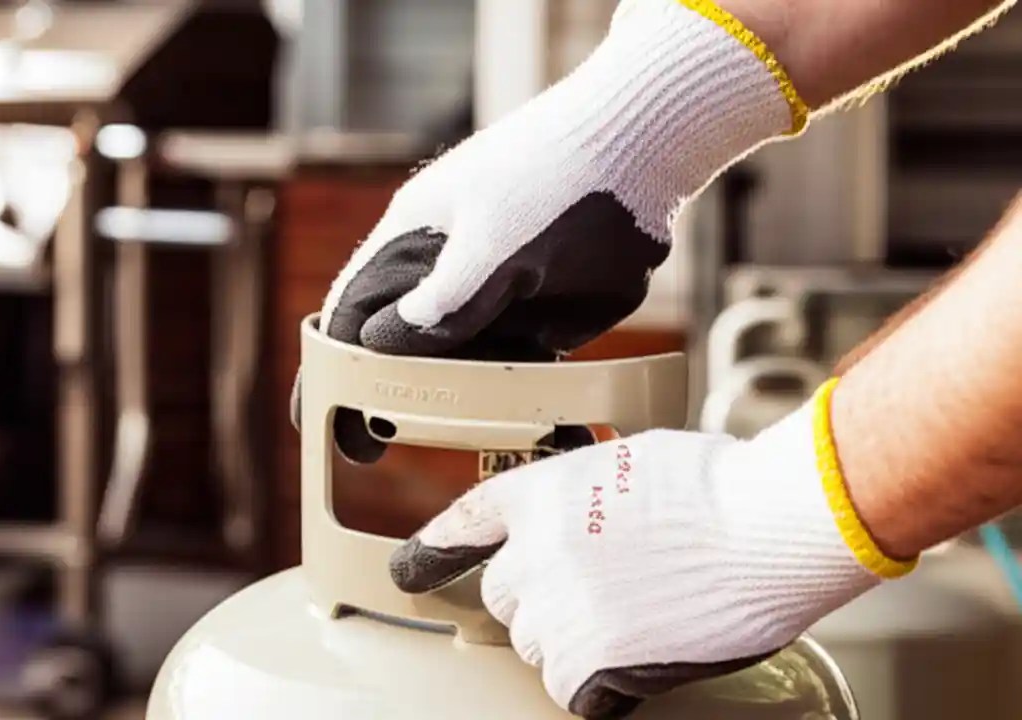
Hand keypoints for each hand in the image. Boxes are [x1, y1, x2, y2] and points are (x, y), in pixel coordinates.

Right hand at [291, 0, 804, 460]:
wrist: (642, 155)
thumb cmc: (554, 177)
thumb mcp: (492, 241)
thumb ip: (444, 300)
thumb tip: (379, 347)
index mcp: (413, 244)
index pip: (353, 312)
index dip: (332, 366)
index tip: (319, 416)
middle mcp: (446, 275)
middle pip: (402, 349)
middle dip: (388, 397)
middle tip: (372, 448)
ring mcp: (493, 299)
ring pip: (460, 369)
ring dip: (461, 410)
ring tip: (464, 446)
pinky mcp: (539, 320)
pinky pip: (518, 373)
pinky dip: (522, 405)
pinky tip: (538, 433)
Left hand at [389, 398, 906, 718]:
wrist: (769, 525)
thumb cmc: (723, 487)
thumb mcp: (633, 463)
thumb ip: (589, 496)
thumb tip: (590, 522)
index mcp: (544, 492)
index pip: (469, 520)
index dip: (435, 547)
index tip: (410, 568)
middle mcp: (536, 550)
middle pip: (504, 596)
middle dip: (542, 597)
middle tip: (603, 592)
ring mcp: (560, 607)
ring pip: (538, 644)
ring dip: (574, 639)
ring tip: (638, 617)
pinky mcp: (592, 659)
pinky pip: (570, 691)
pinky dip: (599, 685)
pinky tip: (637, 660)